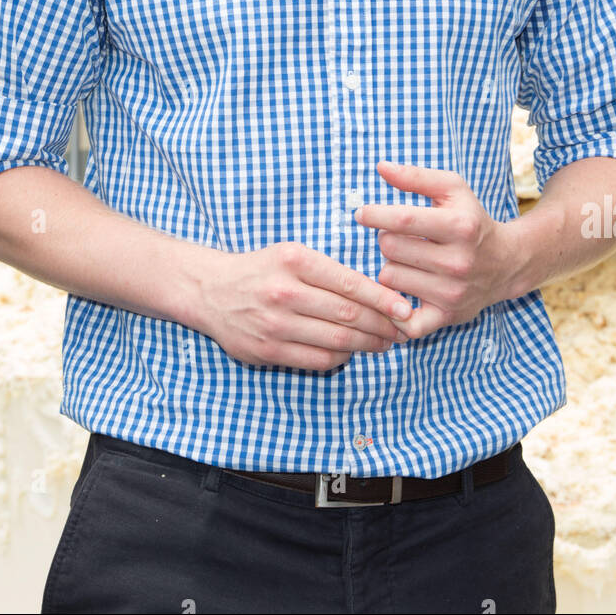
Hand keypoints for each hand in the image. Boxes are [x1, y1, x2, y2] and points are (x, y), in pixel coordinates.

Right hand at [194, 241, 412, 370]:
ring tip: (384, 343)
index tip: (405, 309)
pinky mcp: (267, 351)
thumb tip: (378, 294)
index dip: (383, 299)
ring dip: (367, 345)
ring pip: (336, 341)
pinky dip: (341, 358)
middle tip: (401, 330)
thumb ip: (330, 271)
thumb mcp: (292, 254)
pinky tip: (351, 352)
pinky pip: (317, 360)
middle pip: (347, 315)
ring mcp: (274, 325)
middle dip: (382, 326)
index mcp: (295, 260)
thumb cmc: (261, 269)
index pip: (350, 283)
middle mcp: (284, 292)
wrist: (210, 291)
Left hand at [355, 161, 508, 339]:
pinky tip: (400, 294)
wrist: (506, 264)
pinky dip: (393, 307)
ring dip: (391, 266)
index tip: (362, 213)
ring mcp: (452, 293)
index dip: (375, 214)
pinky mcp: (446, 317)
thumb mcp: (453, 189)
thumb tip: (381, 167)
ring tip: (408, 261)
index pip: (403, 220)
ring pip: (389, 277)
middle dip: (387, 239)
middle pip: (390, 248)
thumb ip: (416, 177)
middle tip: (399, 238)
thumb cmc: (472, 221)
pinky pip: (402, 319)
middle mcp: (458, 261)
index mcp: (460, 226)